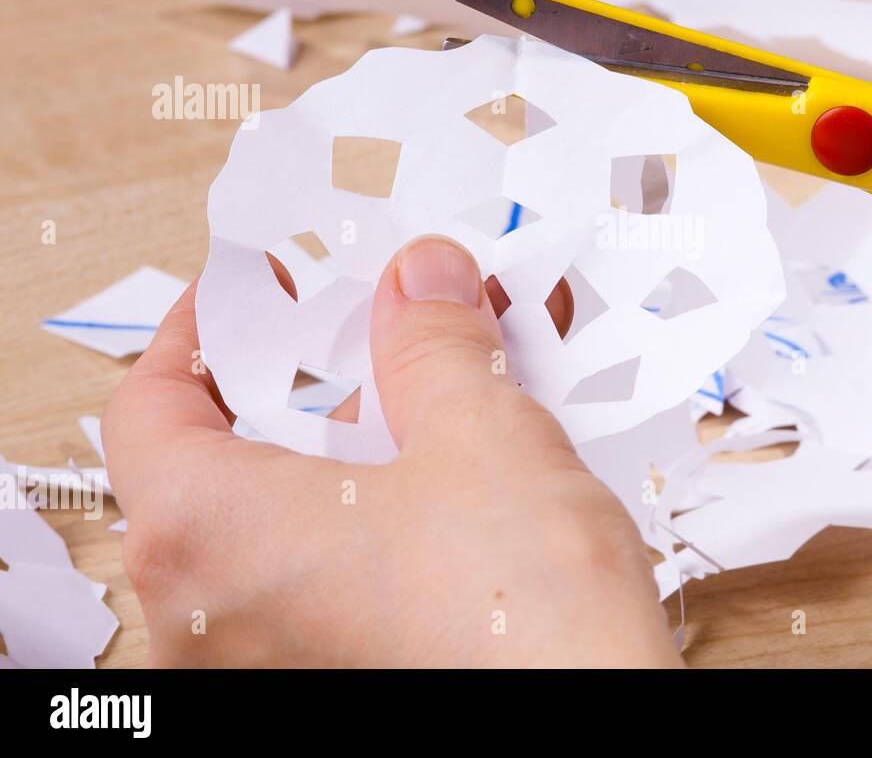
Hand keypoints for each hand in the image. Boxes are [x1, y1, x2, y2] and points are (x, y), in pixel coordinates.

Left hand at [102, 236, 682, 666]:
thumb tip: (420, 281)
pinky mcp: (328, 685)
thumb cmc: (520, 620)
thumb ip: (431, 343)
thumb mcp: (479, 433)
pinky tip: (446, 489)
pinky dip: (365, 522)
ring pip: (276, 528)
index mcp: (208, 536)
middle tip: (364, 339)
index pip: (149, 406)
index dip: (205, 333)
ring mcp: (266, 668)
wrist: (598, 733)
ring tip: (426, 404)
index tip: (262, 297)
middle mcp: (210, 619)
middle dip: (300, 388)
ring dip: (346, 454)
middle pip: (217, 464)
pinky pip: (319, 583)